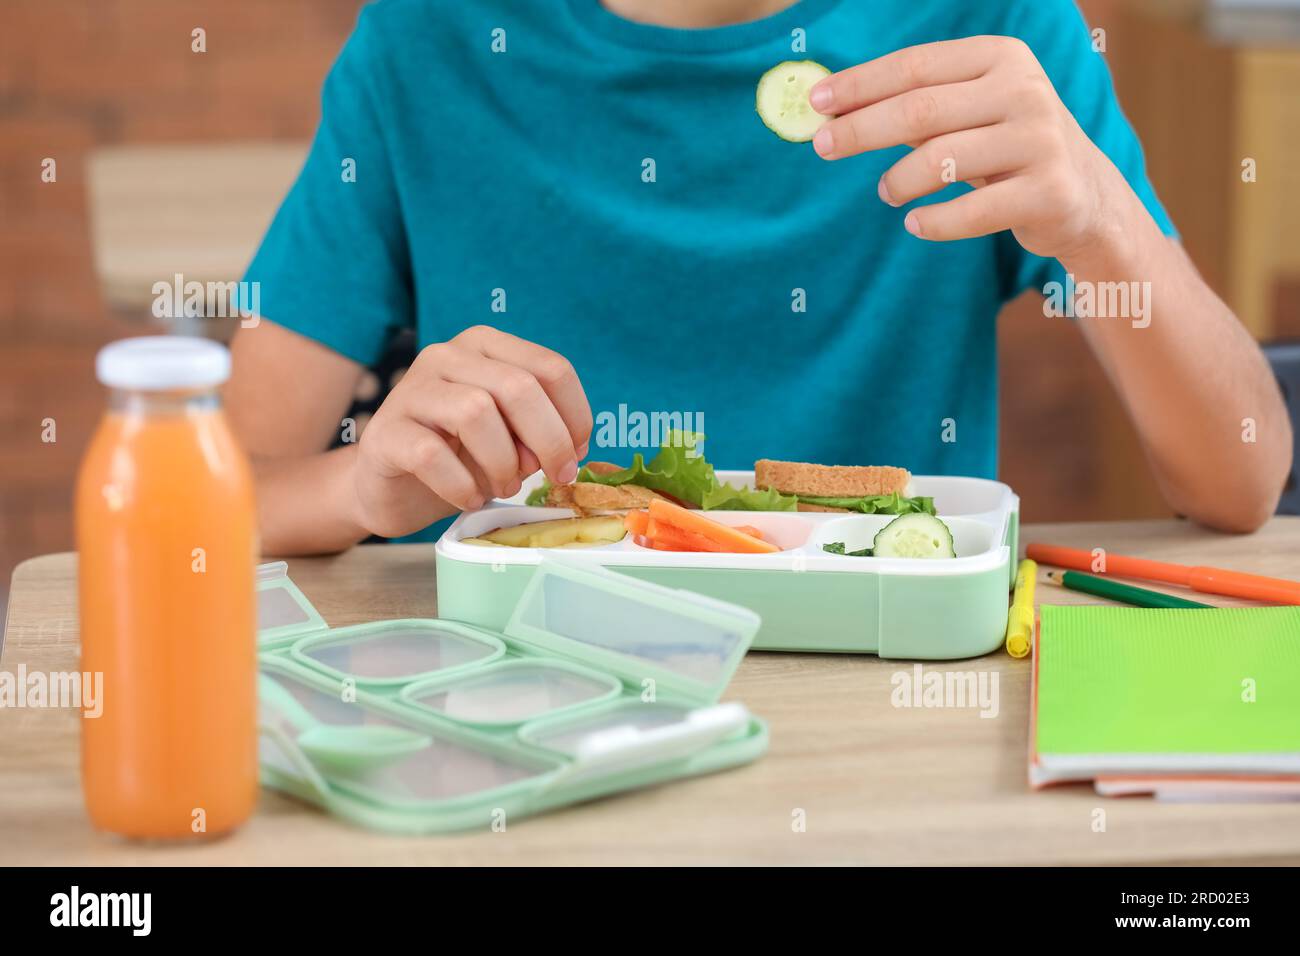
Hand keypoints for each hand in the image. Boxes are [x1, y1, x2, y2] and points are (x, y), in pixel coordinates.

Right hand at [351, 325, 591, 536]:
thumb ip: (539, 431)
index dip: (575, 417)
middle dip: (548, 440)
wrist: (394, 486)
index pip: (551, 368)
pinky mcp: (385, 432)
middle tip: (553, 477)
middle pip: (518, 387)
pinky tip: (468, 498)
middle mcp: (447, 356)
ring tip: (504, 488)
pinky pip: (431, 455)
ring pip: (475, 412)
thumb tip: (572, 450)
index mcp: (486, 347)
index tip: (577, 455)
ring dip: (502, 462)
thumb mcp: (510, 436)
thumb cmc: (460, 456)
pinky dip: (461, 485)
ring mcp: (411, 390)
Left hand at [808, 36, 1137, 260]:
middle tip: (823, 146)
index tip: (816, 102)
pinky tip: (915, 223)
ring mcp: (1040, 141)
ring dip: (899, 180)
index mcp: (1001, 57)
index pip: (915, 66)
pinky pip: (970, 212)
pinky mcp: (1049, 192)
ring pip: (941, 160)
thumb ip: (912, 106)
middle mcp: (1025, 91)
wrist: (1083, 194)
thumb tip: (832, 109)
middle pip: (921, 110)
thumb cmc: (1004, 147)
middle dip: (862, 129)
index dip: (861, 85)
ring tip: (886, 192)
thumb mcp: (967, 113)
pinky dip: (932, 222)